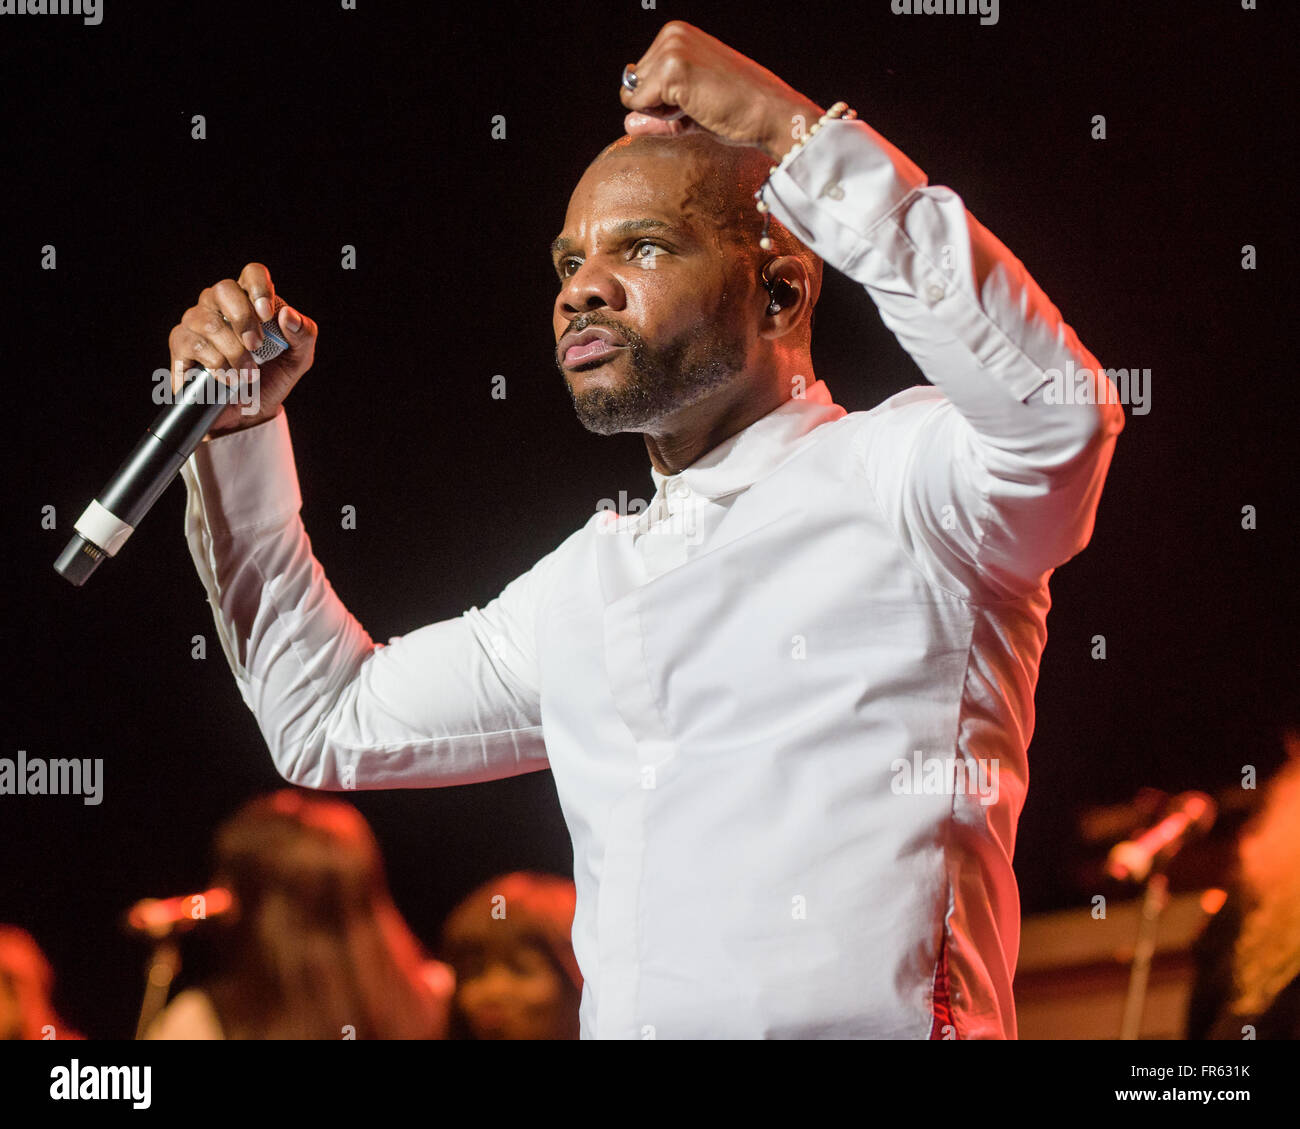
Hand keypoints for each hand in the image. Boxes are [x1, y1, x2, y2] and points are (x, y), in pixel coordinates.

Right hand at [166, 262, 317, 437]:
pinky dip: (215, 364)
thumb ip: (303, 334)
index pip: (252, 273)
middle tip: (257, 347)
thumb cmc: (272, 377)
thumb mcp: (298, 359)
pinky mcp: (181, 344)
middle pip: (223, 289)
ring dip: (234, 353)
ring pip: (208, 322)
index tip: (267, 315)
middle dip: (244, 320)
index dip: (259, 288)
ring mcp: (196, 322)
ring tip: (248, 375)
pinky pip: (192, 344)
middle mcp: (219, 304)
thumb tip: (288, 315)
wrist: (249, 413)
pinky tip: (227, 378)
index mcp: (250, 300)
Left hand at [619, 21, 823, 160]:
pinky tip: (695, 106)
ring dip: (661, 111)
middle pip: (632, 84)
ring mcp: (671, 49)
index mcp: (676, 35)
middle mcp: (671, 34)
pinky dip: (662, 117)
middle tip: (699, 102)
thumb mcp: (690, 109)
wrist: (769, 113)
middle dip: (658, 105)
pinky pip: (638, 104)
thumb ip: (657, 114)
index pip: (639, 76)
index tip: (696, 97)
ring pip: (633, 95)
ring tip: (699, 103)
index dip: (661, 100)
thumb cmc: (737, 110)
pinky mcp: (672, 69)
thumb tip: (627, 122)